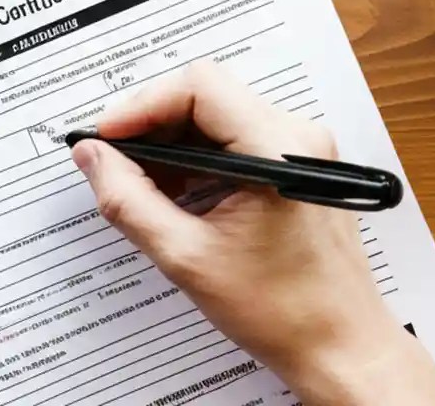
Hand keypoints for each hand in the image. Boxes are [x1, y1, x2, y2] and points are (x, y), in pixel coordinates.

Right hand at [69, 62, 434, 405]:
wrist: (341, 346)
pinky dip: (198, 157)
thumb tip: (92, 156)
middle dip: (152, 124)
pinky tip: (174, 191)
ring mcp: (302, 148)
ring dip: (173, 143)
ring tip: (140, 183)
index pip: (199, 87)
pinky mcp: (297, 166)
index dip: (142, 106)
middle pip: (207, 96)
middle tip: (113, 160)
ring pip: (219, 116)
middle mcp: (297, 136)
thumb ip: (128, 200)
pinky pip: (237, 139)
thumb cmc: (282, 311)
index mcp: (277, 149)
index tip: (106, 137)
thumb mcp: (186, 257)